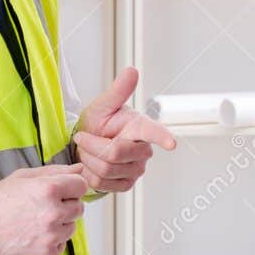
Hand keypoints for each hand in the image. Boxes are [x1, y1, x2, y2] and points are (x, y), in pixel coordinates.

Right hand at [0, 165, 88, 254]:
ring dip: (60, 224)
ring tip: (35, 222)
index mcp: (49, 189)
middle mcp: (54, 213)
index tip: (61, 190)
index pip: (81, 185)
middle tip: (42, 207)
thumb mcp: (22, 178)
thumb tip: (79, 168)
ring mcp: (52, 236)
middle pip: (79, 207)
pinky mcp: (48, 254)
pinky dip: (52, 241)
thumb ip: (54, 171)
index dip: (71, 186)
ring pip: (72, 227)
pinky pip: (62, 244)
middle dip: (66, 205)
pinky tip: (33, 236)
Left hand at [72, 66, 176, 193]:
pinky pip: (102, 184)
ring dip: (88, 158)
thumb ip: (118, 90)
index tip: (171, 143)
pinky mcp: (126, 185)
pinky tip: (90, 164)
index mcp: (140, 127)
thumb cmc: (99, 122)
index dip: (162, 137)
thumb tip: (132, 70)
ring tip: (87, 149)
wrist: (86, 145)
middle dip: (91, 145)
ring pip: (106, 169)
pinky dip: (89, 173)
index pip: (153, 131)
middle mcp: (143, 150)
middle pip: (115, 153)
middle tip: (83, 137)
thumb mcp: (103, 105)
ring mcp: (136, 169)